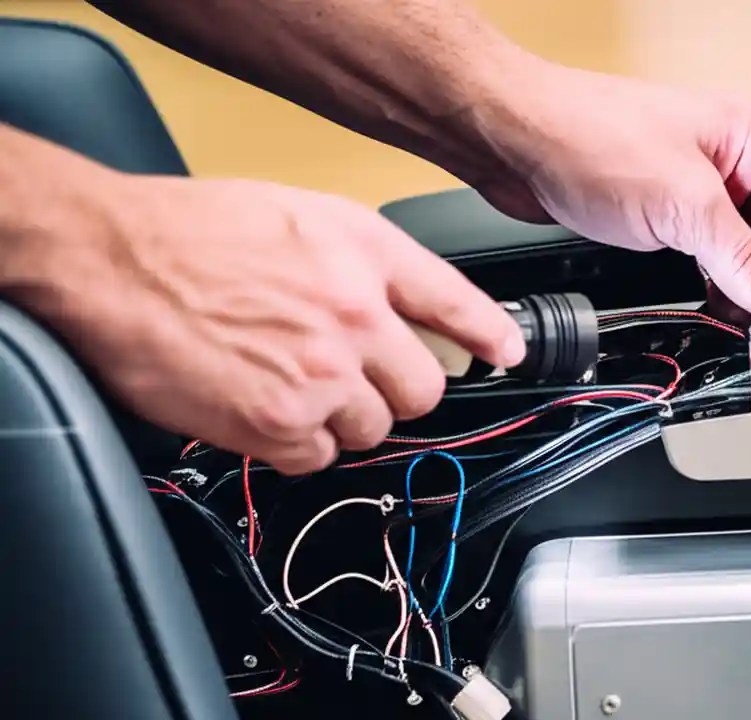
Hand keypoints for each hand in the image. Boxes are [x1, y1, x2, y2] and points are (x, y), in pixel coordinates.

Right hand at [10, 174, 522, 474]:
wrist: (110, 261)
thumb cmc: (190, 232)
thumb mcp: (298, 216)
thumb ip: (359, 262)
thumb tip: (398, 307)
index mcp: (365, 254)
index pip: (456, 302)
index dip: (491, 335)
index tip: (508, 354)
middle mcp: (356, 313)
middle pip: (424, 390)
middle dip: (394, 392)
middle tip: (352, 378)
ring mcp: (322, 372)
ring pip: (373, 429)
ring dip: (341, 419)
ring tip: (290, 385)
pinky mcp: (280, 422)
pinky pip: (318, 457)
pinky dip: (294, 445)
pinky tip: (262, 409)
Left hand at [462, 61, 750, 324]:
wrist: (513, 138)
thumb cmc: (586, 137)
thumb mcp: (681, 205)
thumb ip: (741, 257)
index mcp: (750, 138)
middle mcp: (730, 158)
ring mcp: (697, 185)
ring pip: (744, 247)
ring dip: (750, 289)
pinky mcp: (666, 209)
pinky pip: (710, 252)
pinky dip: (719, 282)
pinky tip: (719, 308)